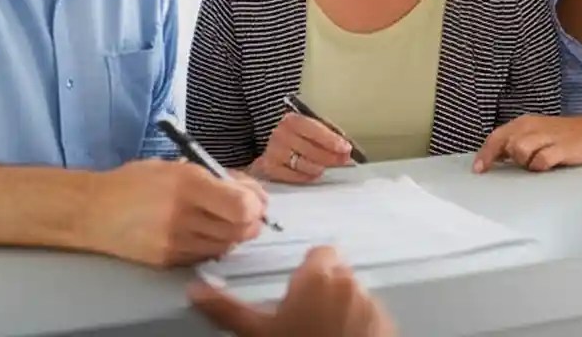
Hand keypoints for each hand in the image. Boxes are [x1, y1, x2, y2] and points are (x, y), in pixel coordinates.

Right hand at [76, 159, 268, 266]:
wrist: (94, 210)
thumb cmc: (136, 182)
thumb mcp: (176, 167)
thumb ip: (215, 178)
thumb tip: (250, 191)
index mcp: (188, 183)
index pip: (241, 206)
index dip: (257, 204)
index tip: (257, 200)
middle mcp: (184, 214)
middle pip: (240, 229)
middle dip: (252, 221)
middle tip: (248, 213)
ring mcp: (176, 241)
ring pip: (227, 245)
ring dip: (234, 234)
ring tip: (224, 221)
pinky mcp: (169, 260)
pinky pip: (207, 256)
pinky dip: (215, 246)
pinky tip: (205, 232)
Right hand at [188, 245, 396, 336]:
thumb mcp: (257, 332)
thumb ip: (226, 308)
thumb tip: (194, 289)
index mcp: (318, 276)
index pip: (320, 252)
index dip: (309, 272)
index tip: (298, 293)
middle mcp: (349, 282)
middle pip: (337, 274)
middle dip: (325, 290)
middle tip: (306, 319)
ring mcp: (372, 304)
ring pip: (355, 296)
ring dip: (343, 308)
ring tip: (324, 333)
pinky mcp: (388, 325)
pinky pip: (373, 316)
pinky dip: (361, 326)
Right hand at [251, 113, 351, 183]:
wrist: (265, 138)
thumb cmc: (292, 131)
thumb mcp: (308, 123)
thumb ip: (325, 132)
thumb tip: (344, 146)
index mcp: (292, 120)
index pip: (314, 130)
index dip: (332, 140)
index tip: (346, 148)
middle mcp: (281, 135)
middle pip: (312, 151)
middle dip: (331, 157)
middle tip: (343, 159)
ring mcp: (274, 153)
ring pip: (306, 166)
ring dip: (320, 167)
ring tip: (326, 165)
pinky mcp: (270, 168)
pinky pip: (294, 177)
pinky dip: (306, 176)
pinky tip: (312, 172)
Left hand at [473, 112, 581, 172]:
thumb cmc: (570, 135)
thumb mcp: (541, 133)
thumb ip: (519, 142)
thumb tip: (497, 157)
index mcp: (526, 122)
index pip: (496, 137)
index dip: (485, 154)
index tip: (479, 170)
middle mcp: (533, 127)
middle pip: (505, 144)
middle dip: (506, 158)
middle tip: (520, 164)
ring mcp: (548, 137)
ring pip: (519, 150)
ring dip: (524, 162)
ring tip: (538, 163)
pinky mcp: (563, 149)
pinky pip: (541, 161)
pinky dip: (540, 166)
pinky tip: (549, 165)